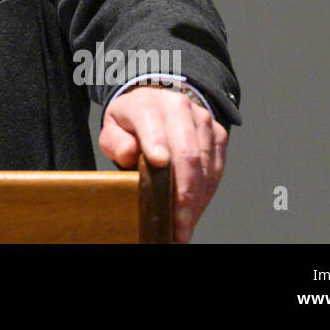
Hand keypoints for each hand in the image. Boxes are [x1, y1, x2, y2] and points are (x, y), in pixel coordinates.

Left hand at [99, 85, 227, 242]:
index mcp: (147, 103)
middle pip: (187, 152)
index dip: (158, 147)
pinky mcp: (217, 134)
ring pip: (205, 164)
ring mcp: (202, 119)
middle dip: (183, 193)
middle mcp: (178, 107)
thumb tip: (130, 153)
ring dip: (196, 199)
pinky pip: (216, 168)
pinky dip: (205, 193)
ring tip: (183, 225)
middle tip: (177, 224)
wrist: (156, 103)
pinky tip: (193, 211)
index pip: (154, 126)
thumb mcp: (112, 129)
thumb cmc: (131, 123)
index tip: (158, 169)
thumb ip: (116, 142)